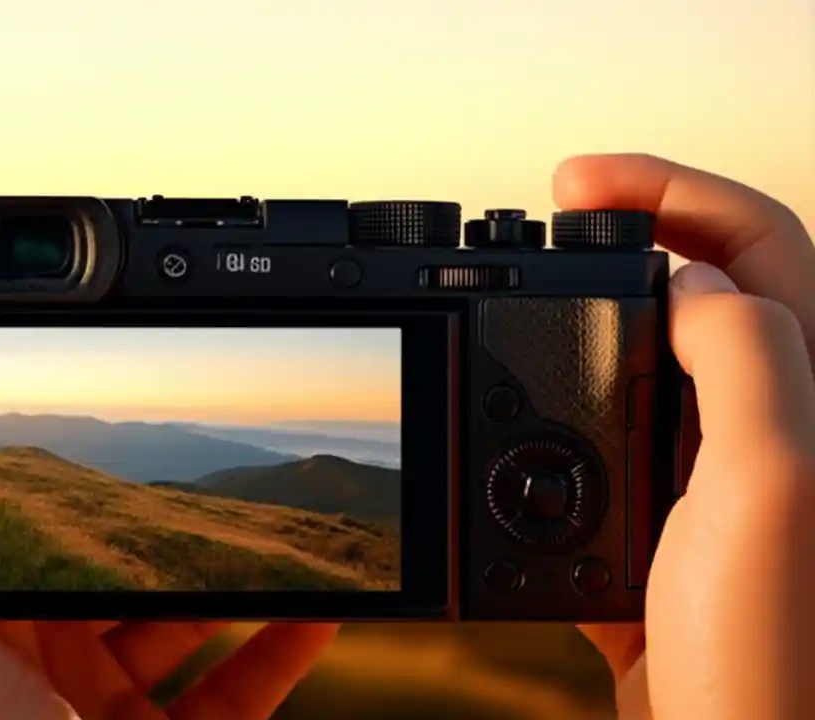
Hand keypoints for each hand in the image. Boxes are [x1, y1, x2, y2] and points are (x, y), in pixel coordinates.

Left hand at [0, 340, 338, 719]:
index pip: (7, 513)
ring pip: (180, 623)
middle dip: (161, 518)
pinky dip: (283, 647)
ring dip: (232, 577)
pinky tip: (318, 609)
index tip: (96, 397)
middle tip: (215, 460)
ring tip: (276, 528)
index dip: (48, 457)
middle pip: (106, 565)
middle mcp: (28, 665)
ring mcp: (100, 713)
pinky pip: (236, 690)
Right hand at [559, 154, 814, 718]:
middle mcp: (764, 431)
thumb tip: (683, 275)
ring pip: (645, 366)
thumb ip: (742, 360)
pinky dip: (557, 424)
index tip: (575, 182)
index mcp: (803, 399)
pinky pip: (602, 455)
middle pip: (705, 289)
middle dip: (630, 231)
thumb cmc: (773, 658)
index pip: (757, 245)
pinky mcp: (657, 540)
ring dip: (586, 319)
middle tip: (551, 213)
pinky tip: (518, 433)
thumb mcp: (768, 484)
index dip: (671, 190)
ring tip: (522, 295)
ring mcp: (707, 486)